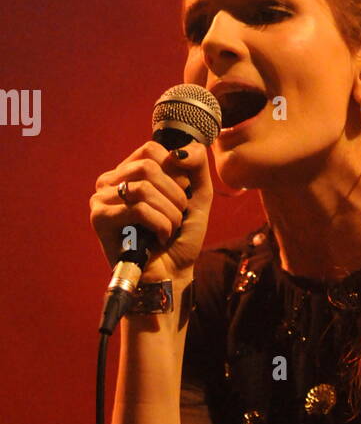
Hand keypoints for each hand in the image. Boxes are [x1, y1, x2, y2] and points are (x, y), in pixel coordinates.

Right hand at [90, 138, 212, 281]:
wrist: (173, 272)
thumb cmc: (182, 235)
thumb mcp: (198, 193)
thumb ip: (196, 164)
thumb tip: (177, 151)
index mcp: (129, 171)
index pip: (151, 150)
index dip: (175, 173)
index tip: (180, 197)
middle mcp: (110, 181)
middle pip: (147, 167)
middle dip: (174, 196)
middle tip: (176, 218)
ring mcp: (101, 199)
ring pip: (142, 188)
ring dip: (169, 214)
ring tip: (169, 230)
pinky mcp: (100, 218)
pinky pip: (137, 209)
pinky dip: (160, 225)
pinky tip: (159, 239)